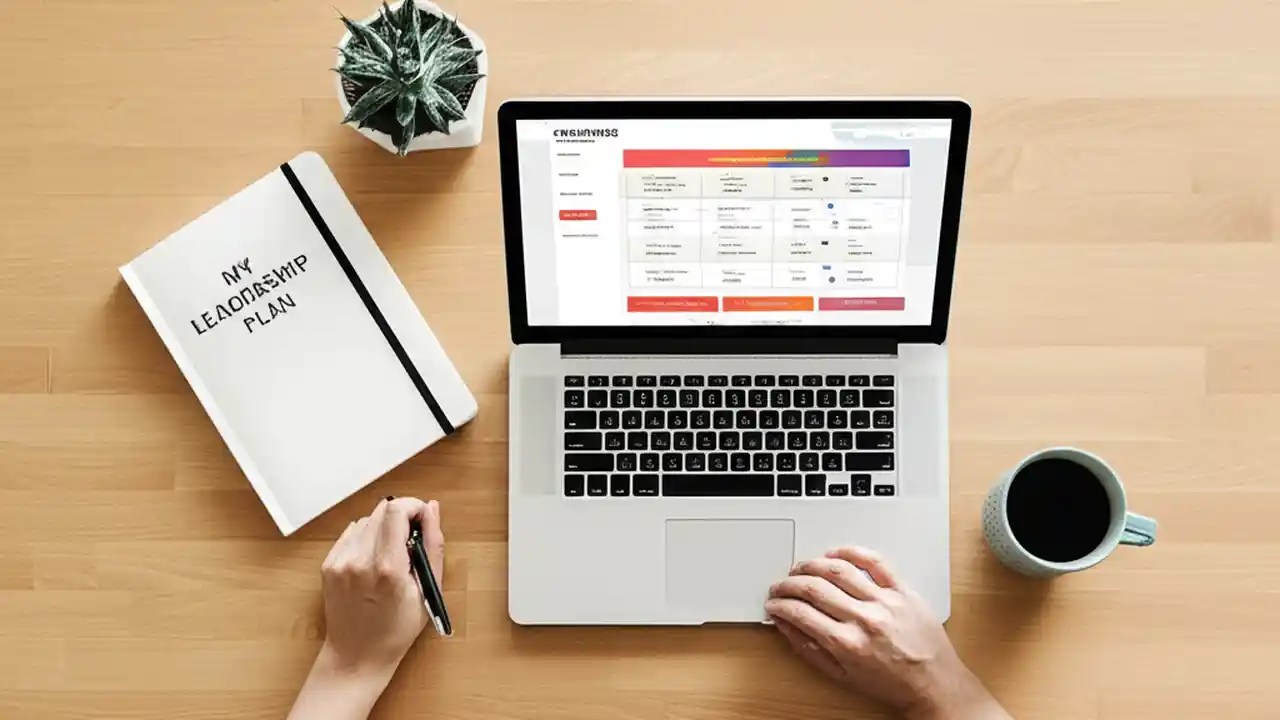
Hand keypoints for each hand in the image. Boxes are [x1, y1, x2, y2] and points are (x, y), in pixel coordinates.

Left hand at [288, 497, 444, 719]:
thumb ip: (433, 545)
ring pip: (366, 520)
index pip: (397, 511)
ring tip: (391, 556)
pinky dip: (366, 540)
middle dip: (401, 516)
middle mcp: (359, 561)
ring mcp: (340, 562)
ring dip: (383, 528)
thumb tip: (431, 509)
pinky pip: (351, 534)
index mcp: (388, 568)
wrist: (357, 656)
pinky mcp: (328, 565)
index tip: (422, 518)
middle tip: (410, 539)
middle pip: (382, 510)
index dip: (414, 506)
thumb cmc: (396, 630)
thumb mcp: (428, 590)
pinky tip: (374, 562)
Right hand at [765, 547, 1009, 719]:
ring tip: (802, 567)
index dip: (780, 605)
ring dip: (812, 564)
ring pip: (839, 569)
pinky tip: (835, 553)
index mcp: (847, 644)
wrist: (934, 685)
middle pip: (814, 587)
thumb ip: (810, 650)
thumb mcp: (843, 677)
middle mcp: (864, 619)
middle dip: (789, 583)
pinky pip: (875, 561)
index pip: (800, 613)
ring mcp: (885, 601)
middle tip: (781, 585)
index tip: (774, 603)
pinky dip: (852, 551)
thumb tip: (786, 627)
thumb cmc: (892, 684)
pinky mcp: (903, 590)